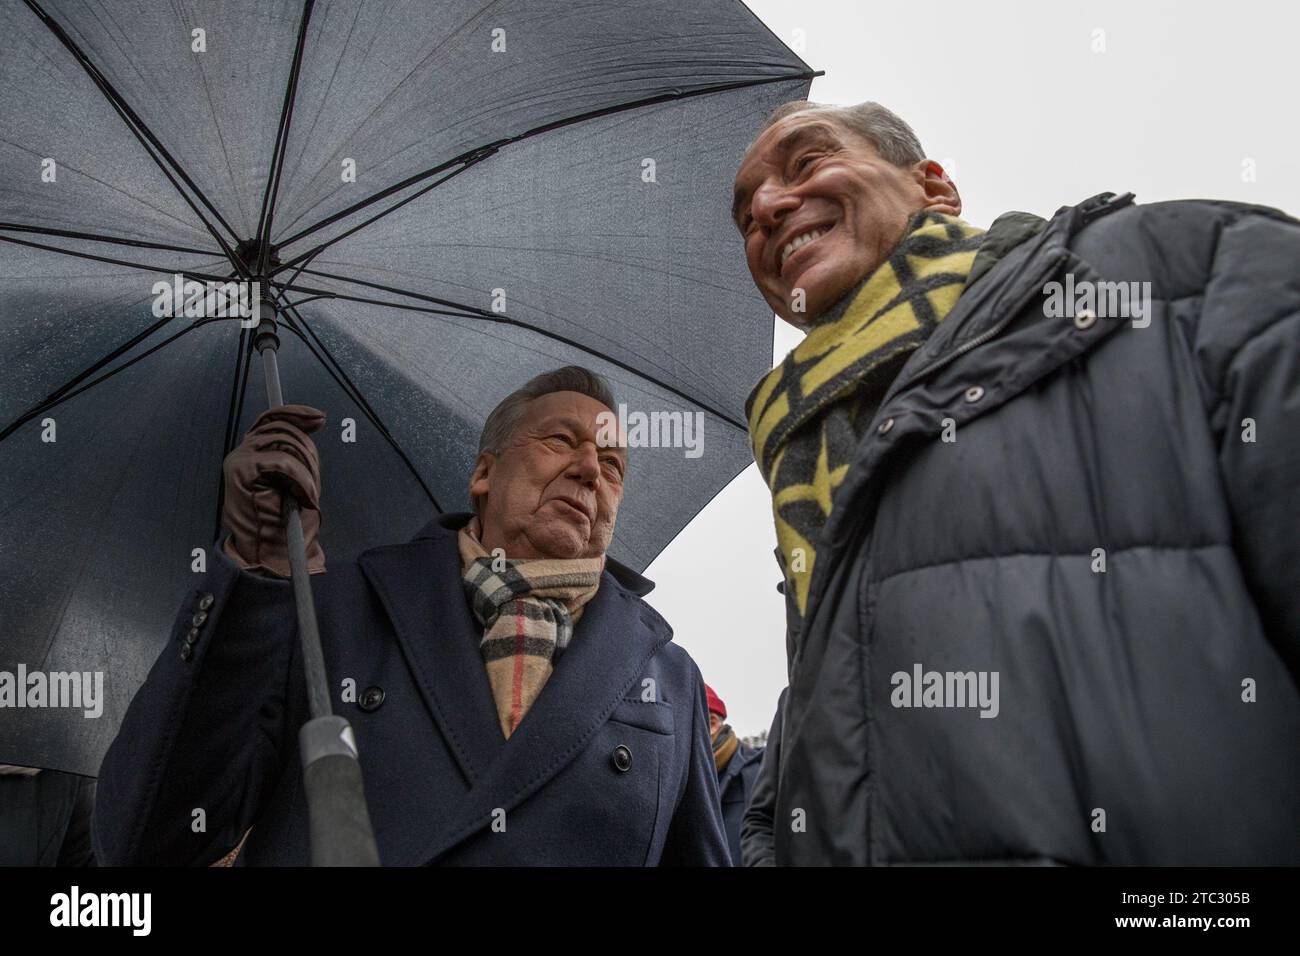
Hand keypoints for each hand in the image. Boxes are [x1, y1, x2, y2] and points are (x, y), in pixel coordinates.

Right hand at [221, 404, 325, 577]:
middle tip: (312, 485)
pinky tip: (302, 496)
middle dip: (308, 454)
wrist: (269, 552)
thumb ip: (299, 451)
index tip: (320, 418)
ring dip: (306, 471)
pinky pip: (283, 462)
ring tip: (306, 496)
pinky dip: (300, 479)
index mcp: (254, 452)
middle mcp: (243, 452)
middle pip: (283, 429)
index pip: (272, 418)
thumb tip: (315, 420)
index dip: (297, 414)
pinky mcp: (241, 471)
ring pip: (285, 443)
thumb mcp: (298, 479)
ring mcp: (239, 460)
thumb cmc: (285, 520)